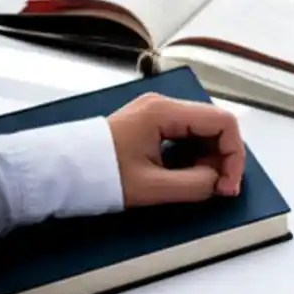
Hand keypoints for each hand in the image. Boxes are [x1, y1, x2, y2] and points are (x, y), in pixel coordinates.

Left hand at [107, 93, 245, 207]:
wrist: (59, 172)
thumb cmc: (95, 174)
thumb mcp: (152, 187)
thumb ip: (195, 185)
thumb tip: (217, 182)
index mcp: (164, 112)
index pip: (224, 123)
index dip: (235, 155)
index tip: (228, 184)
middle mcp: (162, 106)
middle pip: (216, 125)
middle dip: (224, 158)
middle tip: (217, 188)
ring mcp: (156, 113)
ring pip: (204, 131)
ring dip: (211, 159)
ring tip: (201, 184)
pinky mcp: (151, 124)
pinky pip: (188, 136)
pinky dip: (196, 156)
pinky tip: (189, 175)